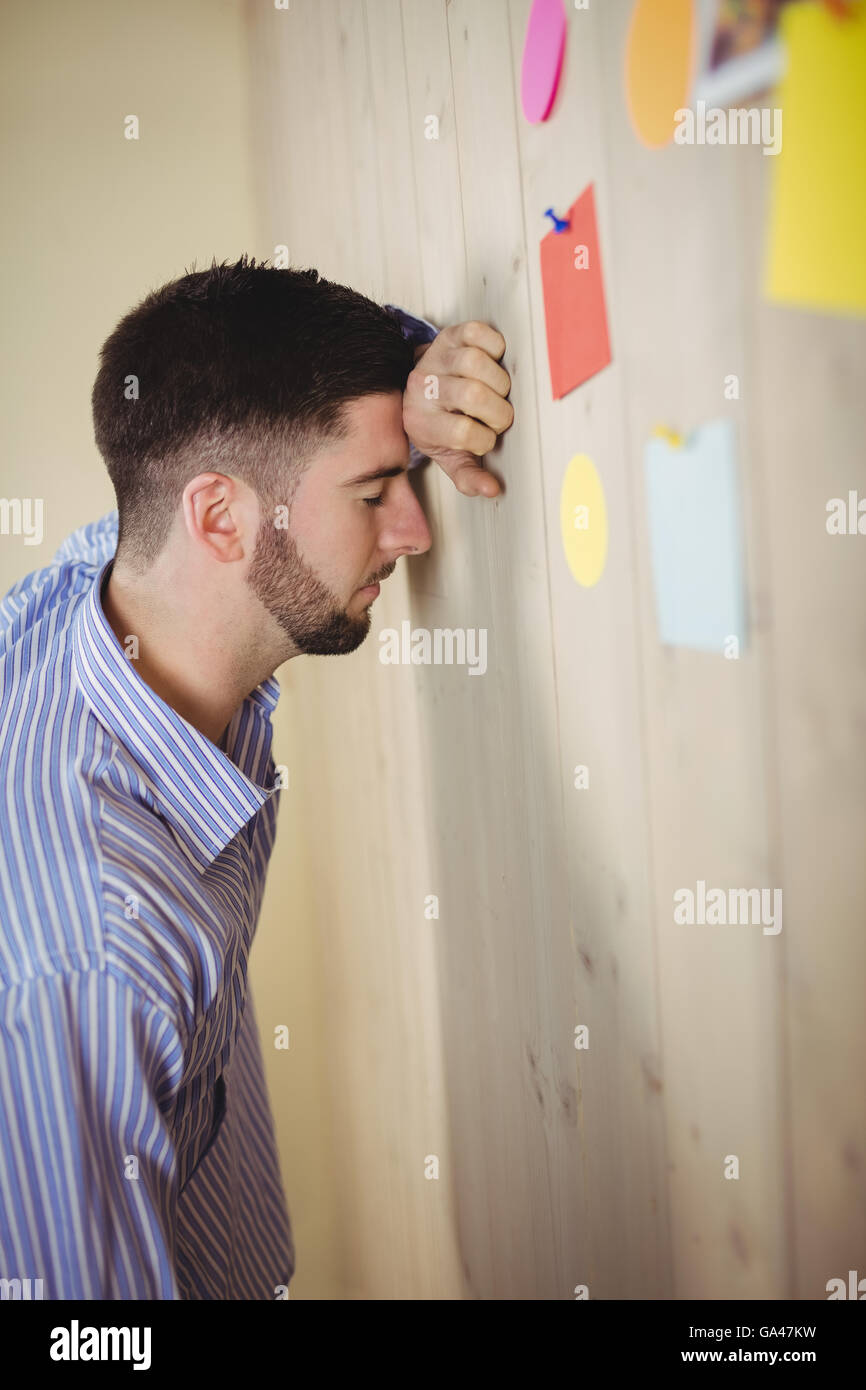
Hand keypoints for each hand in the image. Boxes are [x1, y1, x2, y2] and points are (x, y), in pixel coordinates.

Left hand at [402, 321, 512, 496]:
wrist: (419, 389)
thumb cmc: (441, 425)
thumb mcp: (449, 454)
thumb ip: (468, 474)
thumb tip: (492, 489)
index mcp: (420, 423)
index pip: (462, 432)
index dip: (485, 438)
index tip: (484, 438)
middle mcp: (423, 388)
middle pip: (473, 395)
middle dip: (497, 411)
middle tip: (496, 416)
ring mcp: (435, 358)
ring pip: (476, 363)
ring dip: (499, 381)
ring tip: (497, 391)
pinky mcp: (449, 335)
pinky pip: (478, 333)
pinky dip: (495, 347)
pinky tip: (493, 363)